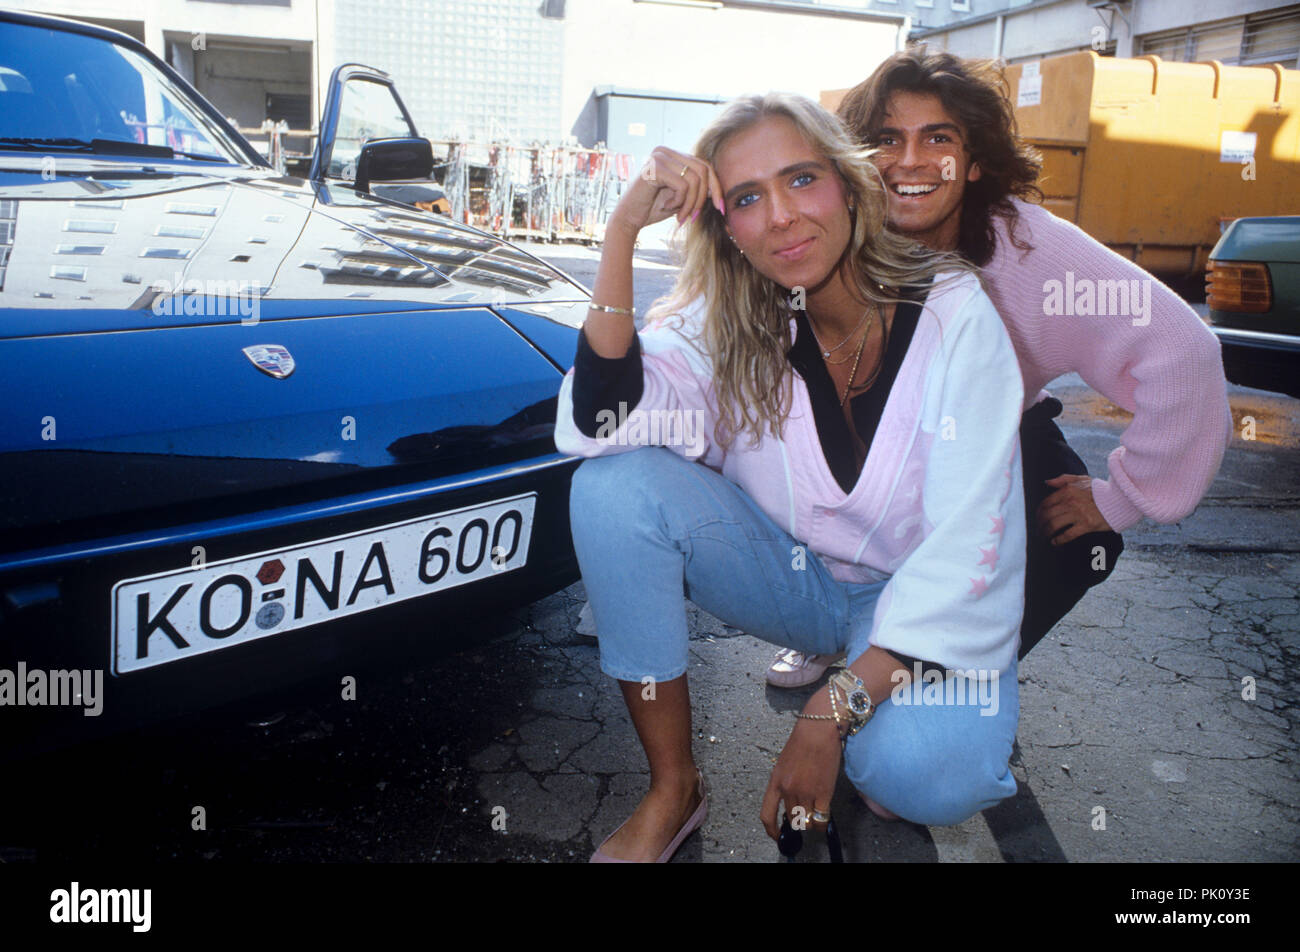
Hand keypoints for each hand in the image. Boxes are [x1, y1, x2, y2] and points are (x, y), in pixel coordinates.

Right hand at [609, 146, 724, 237]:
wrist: (628, 219)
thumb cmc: (653, 209)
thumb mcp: (681, 197)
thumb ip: (696, 189)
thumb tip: (718, 189)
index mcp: (672, 155)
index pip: (704, 166)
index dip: (716, 187)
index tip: (720, 208)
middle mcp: (665, 151)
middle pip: (703, 171)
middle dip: (703, 198)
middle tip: (693, 217)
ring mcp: (659, 157)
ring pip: (695, 180)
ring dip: (690, 204)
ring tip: (680, 215)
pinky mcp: (655, 168)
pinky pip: (683, 186)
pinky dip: (679, 202)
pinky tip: (667, 207)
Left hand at [759, 696, 841, 840]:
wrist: (819, 729)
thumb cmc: (803, 740)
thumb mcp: (785, 763)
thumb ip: (785, 782)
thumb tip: (789, 802)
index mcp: (775, 781)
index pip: (766, 814)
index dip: (771, 830)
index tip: (777, 835)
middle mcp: (788, 789)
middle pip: (791, 819)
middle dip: (798, 821)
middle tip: (805, 816)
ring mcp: (805, 791)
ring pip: (806, 821)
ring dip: (811, 821)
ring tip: (816, 813)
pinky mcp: (823, 792)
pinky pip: (822, 817)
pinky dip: (823, 821)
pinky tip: (825, 814)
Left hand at [1036, 474, 1113, 544]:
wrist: (1120, 500)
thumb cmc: (1100, 490)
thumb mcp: (1082, 479)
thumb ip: (1063, 479)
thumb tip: (1047, 482)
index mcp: (1067, 491)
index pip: (1046, 503)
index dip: (1038, 513)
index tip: (1037, 519)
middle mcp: (1070, 502)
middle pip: (1047, 515)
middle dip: (1039, 525)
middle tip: (1038, 530)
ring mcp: (1078, 514)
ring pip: (1054, 525)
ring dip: (1046, 533)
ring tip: (1044, 537)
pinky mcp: (1086, 525)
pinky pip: (1067, 535)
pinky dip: (1058, 540)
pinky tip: (1055, 542)